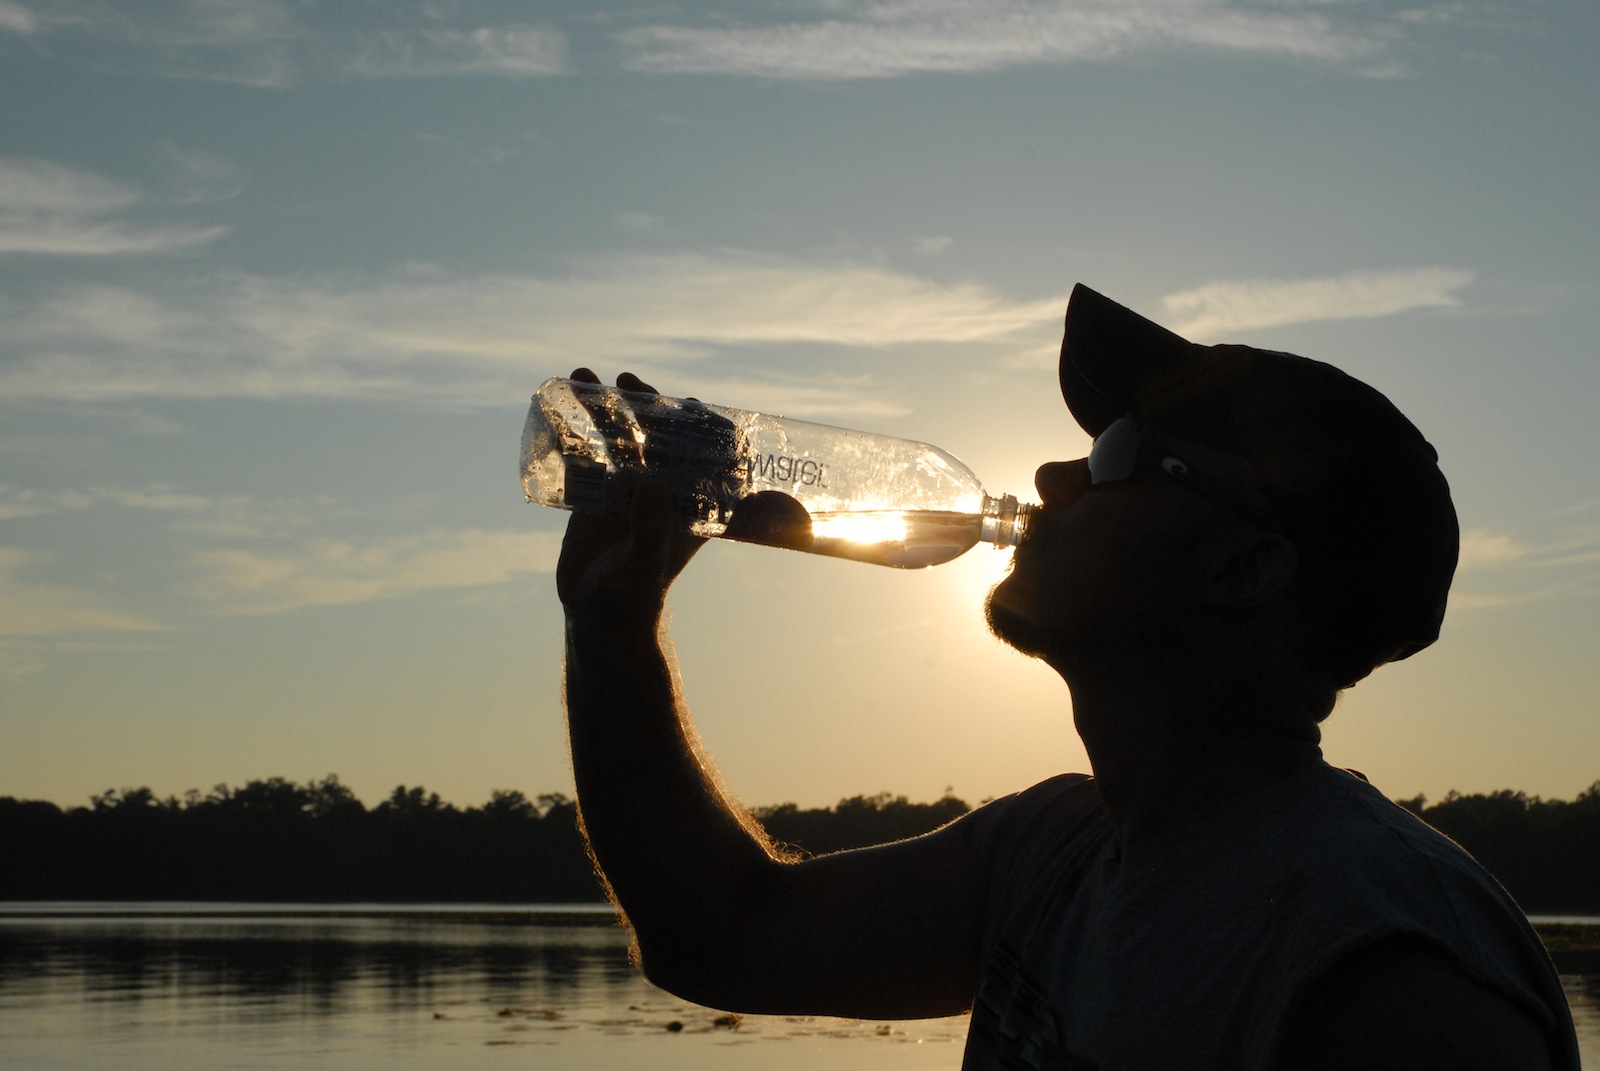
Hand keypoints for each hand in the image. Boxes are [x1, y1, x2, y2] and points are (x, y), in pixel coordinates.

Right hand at [555, 369, 705, 617]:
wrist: (598, 618)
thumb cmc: (635, 596)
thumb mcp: (647, 561)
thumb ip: (653, 528)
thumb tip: (651, 486)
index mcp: (693, 502)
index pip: (710, 453)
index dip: (705, 423)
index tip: (690, 402)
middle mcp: (665, 489)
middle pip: (662, 433)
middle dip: (647, 403)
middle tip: (628, 381)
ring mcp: (629, 489)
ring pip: (622, 437)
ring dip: (606, 407)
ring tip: (583, 376)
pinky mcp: (596, 495)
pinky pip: (588, 453)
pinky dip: (575, 428)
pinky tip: (558, 404)